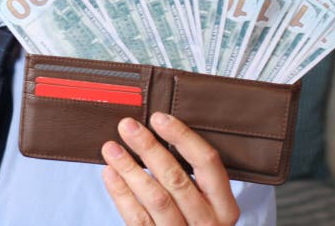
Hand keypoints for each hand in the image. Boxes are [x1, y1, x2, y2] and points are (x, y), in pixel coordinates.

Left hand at [100, 112, 239, 224]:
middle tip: (128, 127)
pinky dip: (121, 193)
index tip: (158, 118)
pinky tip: (110, 173)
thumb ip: (187, 175)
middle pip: (177, 179)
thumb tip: (154, 133)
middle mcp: (207, 222)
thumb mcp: (204, 202)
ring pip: (156, 198)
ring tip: (112, 148)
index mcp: (224, 206)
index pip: (207, 163)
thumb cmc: (192, 222)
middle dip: (149, 148)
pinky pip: (138, 217)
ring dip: (130, 169)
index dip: (182, 137)